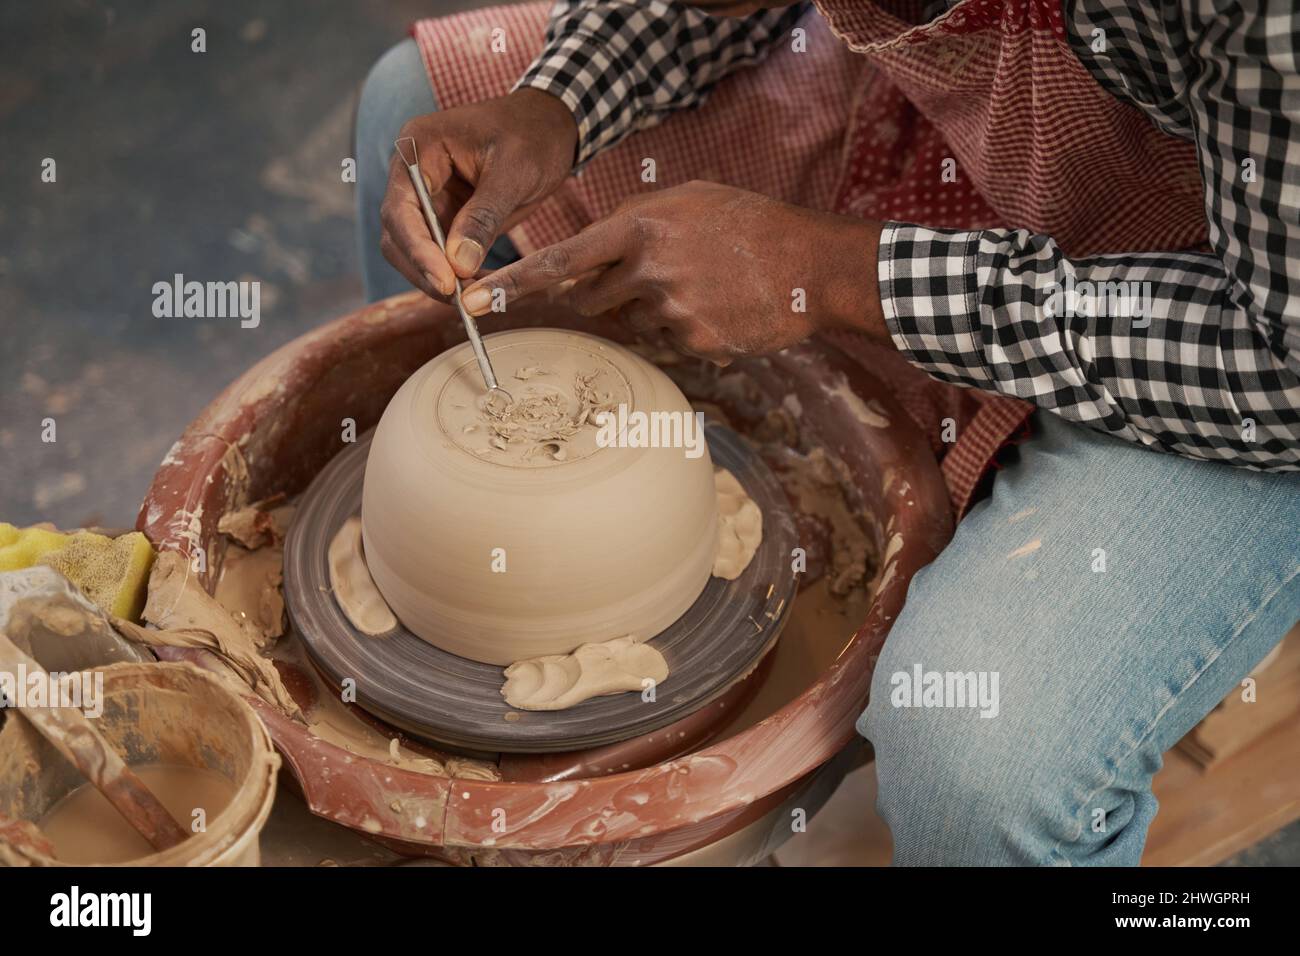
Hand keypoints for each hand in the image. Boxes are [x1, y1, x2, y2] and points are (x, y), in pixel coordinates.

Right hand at [380, 89, 577, 298]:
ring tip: (472, 299)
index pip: (400, 208)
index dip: (418, 250)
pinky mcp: (443, 215)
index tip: (445, 282)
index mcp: (419, 148)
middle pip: (398, 234)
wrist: (549, 126)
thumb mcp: (514, 172)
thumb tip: (457, 264)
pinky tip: (480, 287)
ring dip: (437, 278)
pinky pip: (439, 252)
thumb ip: (484, 216)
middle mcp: (412, 173)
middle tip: (458, 302)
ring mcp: (426, 195)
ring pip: (413, 249)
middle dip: (424, 270)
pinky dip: (455, 274)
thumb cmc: (534, 135)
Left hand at [459, 180, 885, 361]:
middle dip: (607, 293)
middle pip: (592, 297)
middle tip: (655, 277)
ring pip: (633, 321)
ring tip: (705, 286)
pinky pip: (668, 341)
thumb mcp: (689, 199)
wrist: (814, 265)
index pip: (560, 260)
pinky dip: (686, 329)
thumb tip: (598, 244)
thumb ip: (636, 218)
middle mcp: (647, 269)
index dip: (514, 283)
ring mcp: (670, 310)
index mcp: (639, 227)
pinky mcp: (694, 342)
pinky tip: (721, 307)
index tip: (472, 300)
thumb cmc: (752, 225)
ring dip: (654, 309)